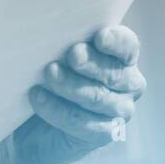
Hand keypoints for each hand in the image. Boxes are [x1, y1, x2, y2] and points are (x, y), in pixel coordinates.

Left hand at [13, 25, 146, 163]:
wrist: (35, 126)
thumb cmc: (51, 80)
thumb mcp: (59, 56)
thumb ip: (65, 44)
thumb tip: (52, 30)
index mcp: (122, 58)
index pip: (127, 46)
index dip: (116, 41)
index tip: (99, 37)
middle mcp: (128, 84)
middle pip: (113, 72)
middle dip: (91, 63)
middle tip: (72, 54)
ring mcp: (119, 111)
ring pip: (97, 97)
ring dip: (71, 85)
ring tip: (49, 73)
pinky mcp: (103, 133)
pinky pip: (81, 121)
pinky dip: (56, 108)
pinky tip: (38, 97)